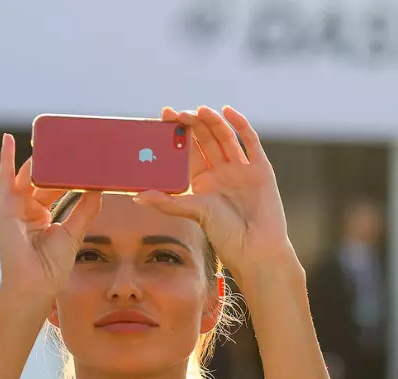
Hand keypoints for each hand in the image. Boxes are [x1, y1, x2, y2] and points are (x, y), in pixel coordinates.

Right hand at [0, 134, 101, 301]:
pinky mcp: (5, 208)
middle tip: (71, 143)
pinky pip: (4, 178)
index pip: (55, 188)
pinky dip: (5, 158)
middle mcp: (27, 210)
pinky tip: (7, 139)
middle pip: (42, 180)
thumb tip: (98, 188)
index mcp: (42, 218)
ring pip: (28, 176)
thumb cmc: (51, 268)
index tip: (81, 159)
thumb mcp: (74, 233)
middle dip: (55, 163)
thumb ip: (85, 210)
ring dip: (38, 158)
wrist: (34, 285)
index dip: (67, 174)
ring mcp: (15, 208)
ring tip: (49, 137)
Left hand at [134, 106, 297, 279]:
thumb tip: (136, 197)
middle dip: (192, 124)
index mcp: (201, 182)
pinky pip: (250, 142)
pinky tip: (228, 112)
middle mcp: (220, 172)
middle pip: (205, 140)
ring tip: (200, 110)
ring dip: (212, 122)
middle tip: (179, 113)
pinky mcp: (261, 168)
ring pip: (224, 137)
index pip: (187, 151)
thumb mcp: (192, 212)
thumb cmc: (224, 234)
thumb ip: (167, 202)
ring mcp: (241, 169)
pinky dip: (240, 125)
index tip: (163, 117)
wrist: (256, 248)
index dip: (176, 134)